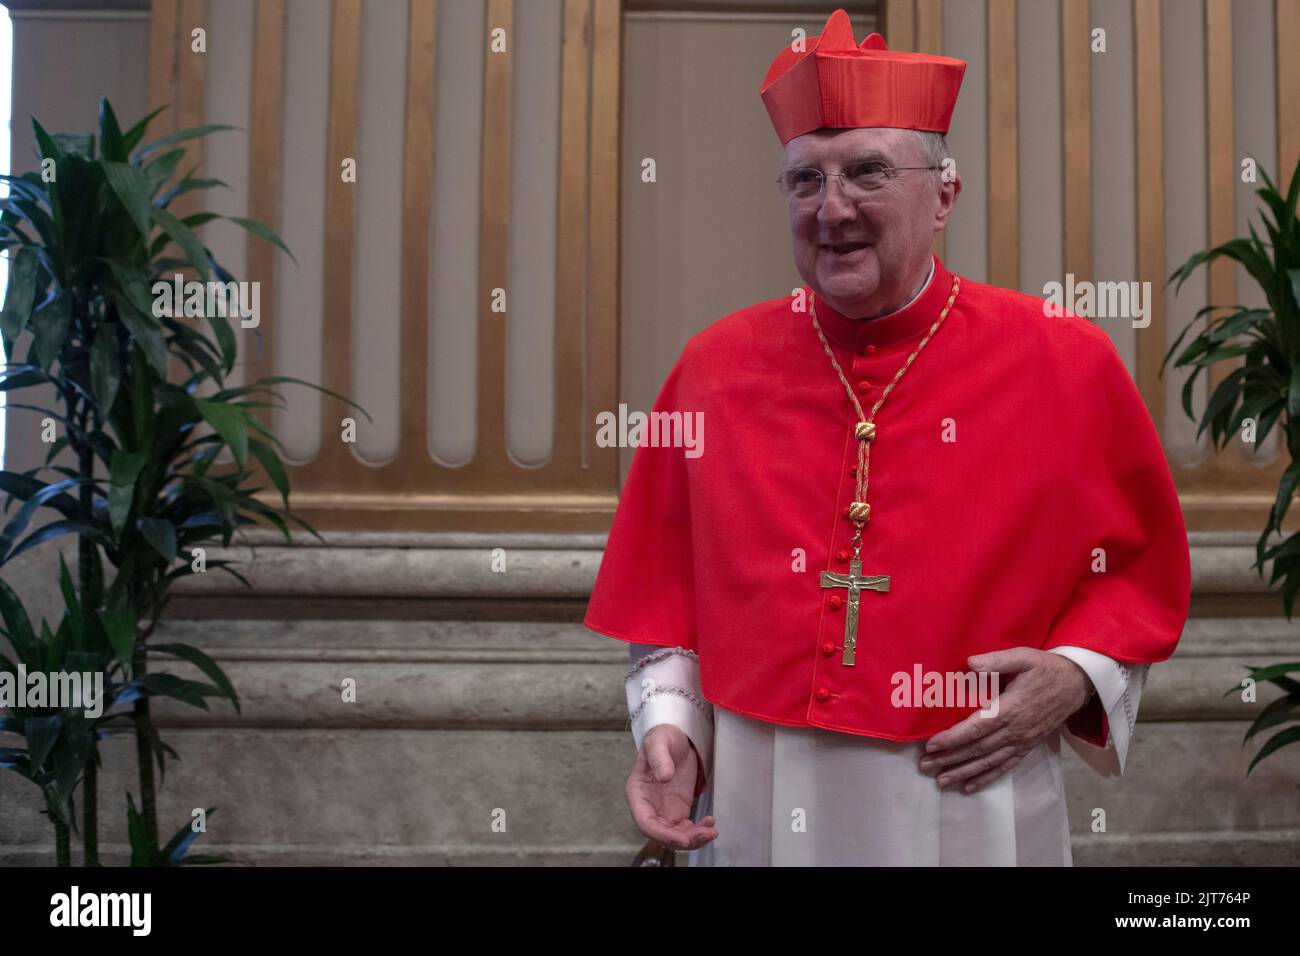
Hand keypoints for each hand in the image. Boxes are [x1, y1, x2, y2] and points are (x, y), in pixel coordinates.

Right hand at [626, 724, 717, 850]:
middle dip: (682, 839)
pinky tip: (710, 823)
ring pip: (674, 835)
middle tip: (704, 834)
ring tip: (711, 831)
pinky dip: (698, 831)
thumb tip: (663, 776)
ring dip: (693, 838)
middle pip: (661, 833)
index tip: (682, 838)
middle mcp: (648, 806)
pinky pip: (685, 829)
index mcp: (637, 792)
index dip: (662, 834)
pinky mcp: (677, 811)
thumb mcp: (659, 742)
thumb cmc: (662, 739)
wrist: (676, 739)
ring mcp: (663, 810)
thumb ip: (659, 757)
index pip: (645, 822)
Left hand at [918, 648, 1093, 793]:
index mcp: (1011, 709)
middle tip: (924, 766)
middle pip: (977, 749)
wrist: (1076, 684)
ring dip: (964, 772)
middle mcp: (1016, 730)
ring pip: (989, 762)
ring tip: (941, 780)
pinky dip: (987, 777)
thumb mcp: (1023, 657)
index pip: (976, 728)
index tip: (932, 745)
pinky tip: (969, 786)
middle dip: (950, 759)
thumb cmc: (1045, 668)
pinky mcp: (1028, 747)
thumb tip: (970, 663)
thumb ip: (996, 661)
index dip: (953, 738)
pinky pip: (1005, 766)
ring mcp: (1022, 741)